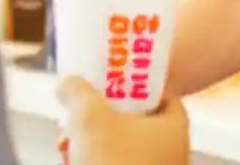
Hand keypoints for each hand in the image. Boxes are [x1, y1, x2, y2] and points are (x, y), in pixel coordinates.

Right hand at [56, 77, 189, 164]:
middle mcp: (171, 149)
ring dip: (89, 142)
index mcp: (174, 124)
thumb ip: (77, 92)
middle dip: (98, 117)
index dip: (129, 83)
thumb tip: (67, 82)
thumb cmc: (114, 163)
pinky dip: (93, 163)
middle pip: (132, 119)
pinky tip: (71, 163)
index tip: (103, 82)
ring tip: (65, 144)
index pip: (158, 90)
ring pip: (118, 147)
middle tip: (74, 117)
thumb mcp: (90, 117)